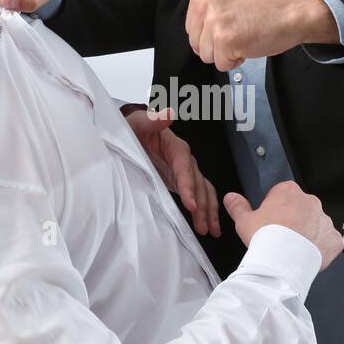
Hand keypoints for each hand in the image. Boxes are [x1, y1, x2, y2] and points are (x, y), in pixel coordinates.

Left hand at [122, 106, 220, 237]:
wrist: (132, 133)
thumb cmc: (134, 129)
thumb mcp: (139, 123)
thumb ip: (152, 120)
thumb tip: (168, 113)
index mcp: (176, 147)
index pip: (185, 168)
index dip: (189, 186)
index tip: (191, 205)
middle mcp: (185, 160)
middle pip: (198, 184)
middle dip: (202, 206)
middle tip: (203, 226)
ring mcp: (185, 172)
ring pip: (203, 192)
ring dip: (208, 211)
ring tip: (211, 231)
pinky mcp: (181, 181)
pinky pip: (198, 195)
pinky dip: (205, 210)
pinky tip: (208, 225)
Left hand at [184, 0, 337, 71]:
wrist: (290, 13)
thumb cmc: (262, 10)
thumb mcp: (225, 0)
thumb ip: (205, 15)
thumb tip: (194, 40)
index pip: (191, 29)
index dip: (212, 34)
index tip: (232, 22)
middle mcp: (204, 2)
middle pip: (196, 44)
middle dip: (217, 45)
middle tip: (240, 29)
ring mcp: (214, 20)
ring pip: (207, 56)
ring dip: (227, 53)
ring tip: (244, 35)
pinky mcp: (225, 39)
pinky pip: (222, 64)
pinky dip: (236, 60)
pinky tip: (249, 43)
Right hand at [223, 180, 343, 270]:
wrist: (282, 261)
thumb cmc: (264, 238)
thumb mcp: (243, 221)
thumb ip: (237, 206)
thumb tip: (231, 197)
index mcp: (288, 192)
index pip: (281, 194)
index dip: (274, 208)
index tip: (269, 221)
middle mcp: (310, 201)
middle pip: (300, 208)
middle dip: (293, 220)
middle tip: (280, 236)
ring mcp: (324, 220)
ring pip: (316, 224)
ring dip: (307, 233)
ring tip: (293, 248)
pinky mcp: (333, 238)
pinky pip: (329, 241)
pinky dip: (321, 247)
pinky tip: (308, 255)